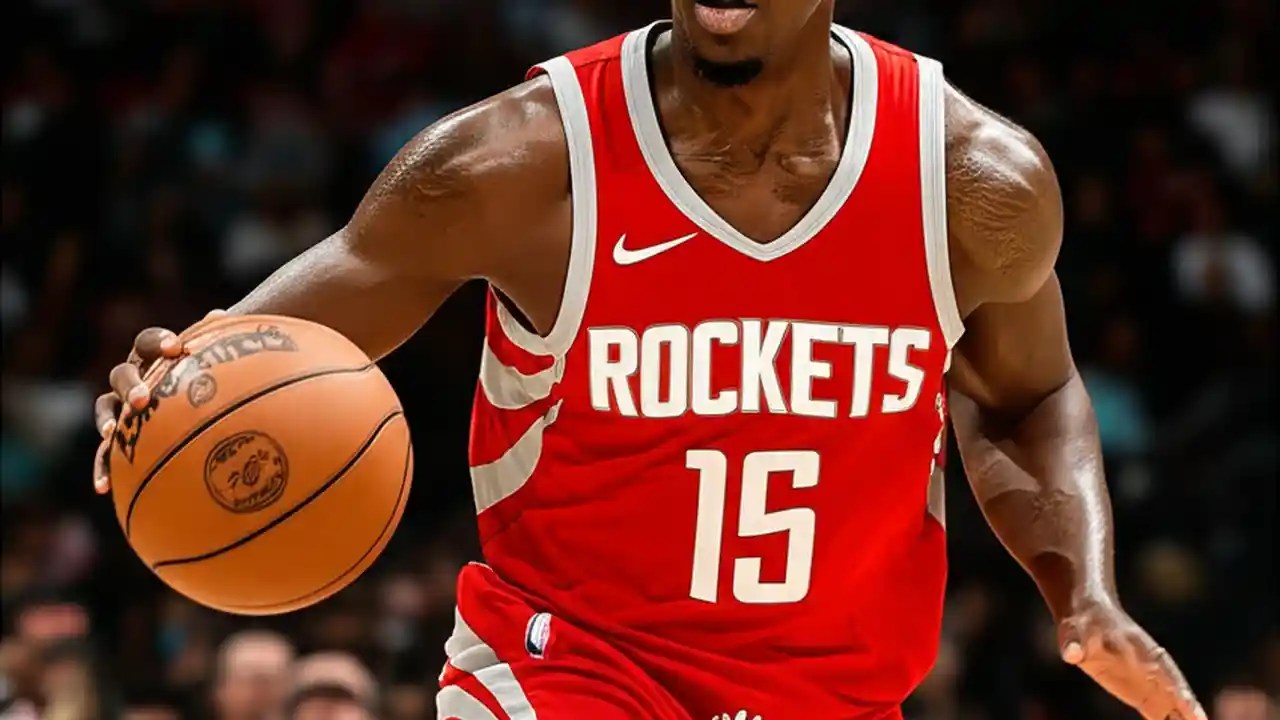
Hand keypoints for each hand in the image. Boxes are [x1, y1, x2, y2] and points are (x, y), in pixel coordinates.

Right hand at [91, 310, 225, 493]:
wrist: (190, 396)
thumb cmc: (205, 376)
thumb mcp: (214, 361)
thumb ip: (216, 342)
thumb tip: (220, 315)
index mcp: (152, 356)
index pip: (147, 341)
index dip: (158, 341)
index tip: (176, 346)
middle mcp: (131, 377)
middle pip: (121, 374)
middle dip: (131, 385)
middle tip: (144, 399)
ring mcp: (120, 406)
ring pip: (106, 408)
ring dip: (107, 420)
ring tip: (112, 434)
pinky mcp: (118, 435)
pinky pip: (105, 452)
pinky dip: (102, 467)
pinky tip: (104, 488)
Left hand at [1059, 600, 1205, 719]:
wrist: (1086, 618)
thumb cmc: (1082, 623)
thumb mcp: (1074, 630)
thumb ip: (1074, 643)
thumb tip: (1070, 654)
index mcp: (1141, 651)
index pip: (1165, 674)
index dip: (1179, 693)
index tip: (1192, 711)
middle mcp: (1151, 668)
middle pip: (1176, 694)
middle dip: (1189, 711)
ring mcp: (1147, 681)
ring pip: (1171, 705)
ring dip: (1182, 719)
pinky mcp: (1138, 693)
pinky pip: (1158, 712)